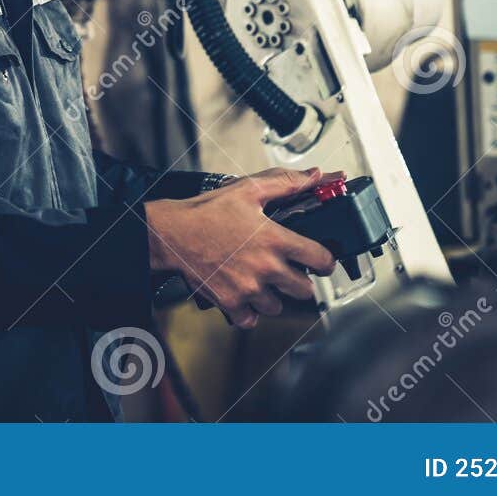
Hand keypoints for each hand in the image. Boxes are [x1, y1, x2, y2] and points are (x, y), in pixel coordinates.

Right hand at [146, 167, 337, 328]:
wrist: (171, 234)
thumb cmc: (206, 212)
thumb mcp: (248, 189)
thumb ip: (286, 183)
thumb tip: (316, 176)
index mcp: (275, 239)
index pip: (322, 260)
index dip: (326, 260)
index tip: (320, 260)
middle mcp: (266, 268)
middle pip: (305, 290)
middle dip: (300, 280)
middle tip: (287, 270)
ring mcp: (248, 289)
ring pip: (278, 306)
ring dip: (273, 296)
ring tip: (260, 280)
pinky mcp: (231, 303)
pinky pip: (251, 319)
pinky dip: (248, 311)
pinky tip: (243, 294)